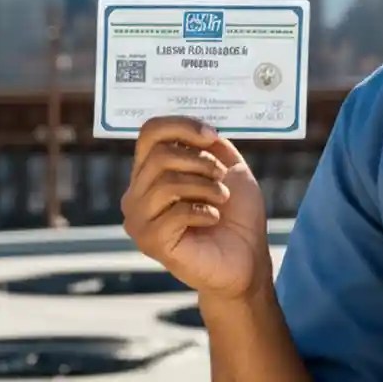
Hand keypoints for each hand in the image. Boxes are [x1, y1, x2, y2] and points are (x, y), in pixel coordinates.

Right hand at [121, 116, 268, 300]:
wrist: (246, 258)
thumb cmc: (236, 214)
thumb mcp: (228, 168)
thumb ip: (210, 144)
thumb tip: (199, 126)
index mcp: (151, 171)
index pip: (150, 132)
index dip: (182, 125)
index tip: (212, 135)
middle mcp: (136, 193)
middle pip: (160, 155)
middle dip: (201, 161)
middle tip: (221, 177)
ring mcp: (139, 219)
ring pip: (167, 182)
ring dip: (205, 187)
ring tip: (221, 199)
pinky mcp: (150, 241)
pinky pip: (175, 212)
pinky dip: (204, 211)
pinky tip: (213, 219)